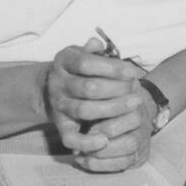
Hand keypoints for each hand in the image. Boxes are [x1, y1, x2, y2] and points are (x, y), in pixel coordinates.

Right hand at [41, 39, 153, 171]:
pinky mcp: (60, 125)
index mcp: (64, 61)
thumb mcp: (82, 52)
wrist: (49, 88)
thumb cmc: (77, 68)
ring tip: (134, 105)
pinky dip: (87, 142)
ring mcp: (59, 105)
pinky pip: (70, 138)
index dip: (112, 68)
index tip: (132, 71)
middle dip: (117, 89)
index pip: (86, 63)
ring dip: (112, 109)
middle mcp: (58, 83)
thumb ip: (92, 49)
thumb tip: (98, 43)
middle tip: (136, 89)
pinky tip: (105, 140)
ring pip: (84, 110)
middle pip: (88, 88)